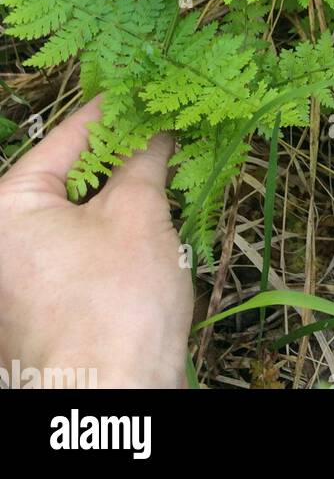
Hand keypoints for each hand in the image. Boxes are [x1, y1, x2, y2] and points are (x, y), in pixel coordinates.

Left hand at [0, 96, 193, 388]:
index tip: (144, 91)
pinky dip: (104, 232)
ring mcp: (12, 283)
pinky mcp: (33, 313)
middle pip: (63, 178)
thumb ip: (142, 160)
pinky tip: (145, 222)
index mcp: (5, 208)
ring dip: (113, 196)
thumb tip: (154, 131)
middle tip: (161, 130)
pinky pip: (70, 252)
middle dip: (115, 156)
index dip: (111, 112)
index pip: (64, 139)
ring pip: (69, 217)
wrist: (111, 400)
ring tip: (161, 172)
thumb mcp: (137, 213)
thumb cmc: (116, 303)